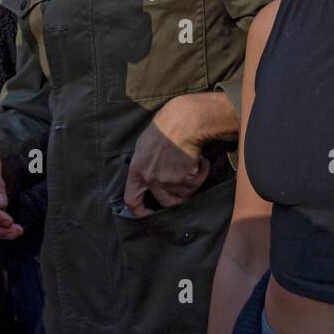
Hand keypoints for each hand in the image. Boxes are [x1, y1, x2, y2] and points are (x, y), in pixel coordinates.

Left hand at [122, 96, 215, 216]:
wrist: (185, 120)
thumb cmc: (166, 126)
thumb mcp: (146, 144)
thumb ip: (145, 164)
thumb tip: (148, 178)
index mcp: (137, 169)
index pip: (131, 199)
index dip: (140, 211)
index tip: (149, 213)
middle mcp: (150, 178)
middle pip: (166, 202)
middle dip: (179, 196)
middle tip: (186, 185)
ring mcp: (167, 180)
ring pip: (185, 193)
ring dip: (192, 181)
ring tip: (194, 162)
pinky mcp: (183, 179)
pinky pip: (197, 183)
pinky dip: (202, 172)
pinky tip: (201, 160)